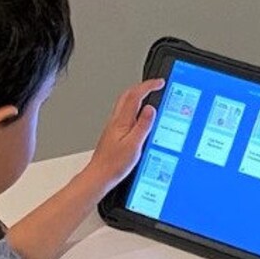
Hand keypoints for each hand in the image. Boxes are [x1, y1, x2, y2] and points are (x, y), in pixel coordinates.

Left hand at [85, 78, 164, 193]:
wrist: (99, 176)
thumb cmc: (114, 165)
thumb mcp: (134, 145)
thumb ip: (143, 126)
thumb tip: (150, 109)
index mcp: (121, 121)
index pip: (135, 95)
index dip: (148, 86)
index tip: (159, 82)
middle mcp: (116, 121)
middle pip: (128, 95)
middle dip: (143, 87)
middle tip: (156, 85)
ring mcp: (114, 126)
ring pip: (125, 104)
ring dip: (138, 96)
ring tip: (150, 96)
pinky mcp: (114, 134)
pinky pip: (125, 114)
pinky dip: (135, 109)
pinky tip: (140, 117)